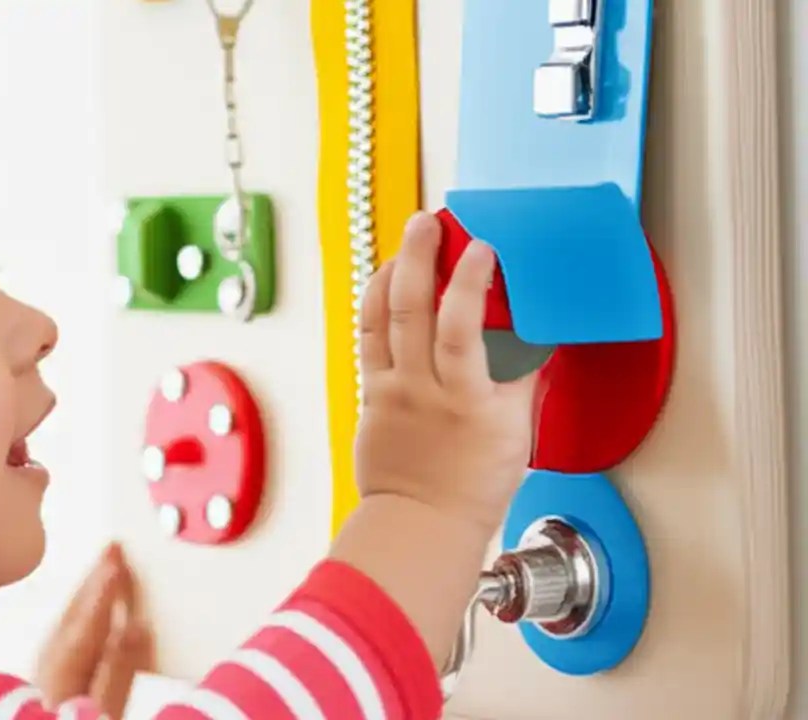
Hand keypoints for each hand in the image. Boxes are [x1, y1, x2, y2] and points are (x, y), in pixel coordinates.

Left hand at [36, 543, 151, 718]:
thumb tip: (135, 626)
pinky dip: (77, 621)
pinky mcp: (42, 694)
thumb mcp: (105, 710)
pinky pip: (61, 643)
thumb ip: (119, 671)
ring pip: (63, 630)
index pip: (86, 626)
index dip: (104, 592)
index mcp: (63, 681)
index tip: (117, 560)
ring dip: (84, 598)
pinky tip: (86, 619)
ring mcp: (42, 686)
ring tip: (102, 571)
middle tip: (112, 550)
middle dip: (92, 584)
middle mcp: (47, 678)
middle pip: (70, 622)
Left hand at [353, 212, 539, 534]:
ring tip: (406, 241)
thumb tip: (539, 339)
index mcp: (465, 399)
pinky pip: (368, 338)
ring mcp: (390, 390)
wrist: (422, 522)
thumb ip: (524, 380)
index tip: (482, 248)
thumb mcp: (517, 432)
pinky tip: (385, 281)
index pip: (462, 329)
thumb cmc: (475, 485)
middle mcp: (421, 388)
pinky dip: (375, 304)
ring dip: (391, 271)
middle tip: (429, 221)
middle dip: (419, 256)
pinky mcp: (370, 394)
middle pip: (412, 308)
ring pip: (381, 318)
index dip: (468, 283)